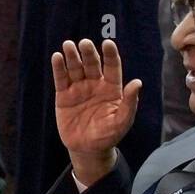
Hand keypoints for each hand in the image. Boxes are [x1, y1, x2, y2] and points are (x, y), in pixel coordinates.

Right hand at [53, 39, 139, 184]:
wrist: (87, 149)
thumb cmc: (108, 135)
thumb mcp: (122, 121)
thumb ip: (130, 103)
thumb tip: (137, 82)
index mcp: (112, 87)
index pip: (112, 67)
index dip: (110, 55)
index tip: (108, 43)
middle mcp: (95, 84)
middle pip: (92, 64)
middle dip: (88, 53)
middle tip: (84, 43)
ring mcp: (79, 88)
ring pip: (76, 68)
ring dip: (72, 56)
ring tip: (68, 45)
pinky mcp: (64, 96)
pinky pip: (61, 79)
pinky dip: (59, 68)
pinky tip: (57, 57)